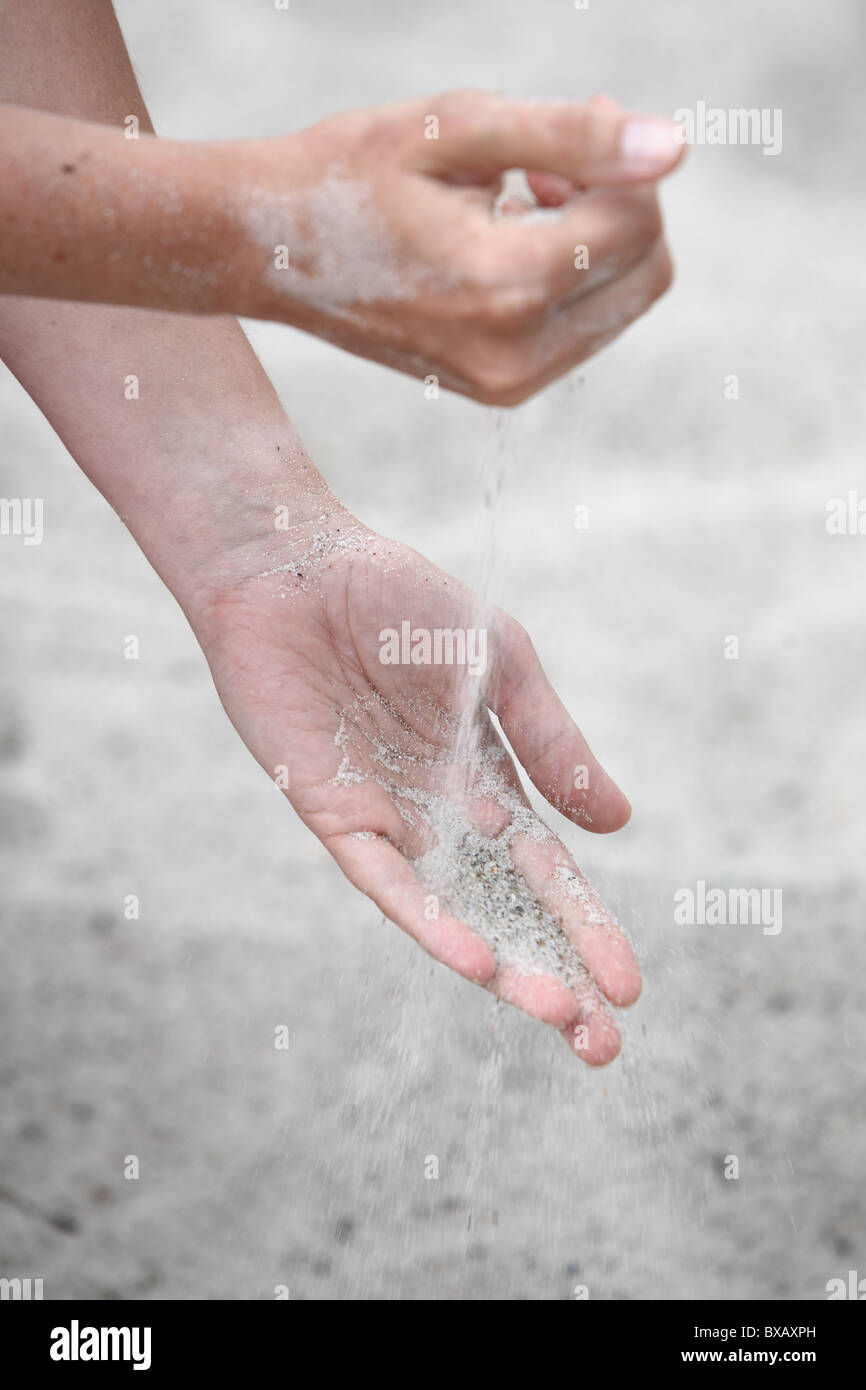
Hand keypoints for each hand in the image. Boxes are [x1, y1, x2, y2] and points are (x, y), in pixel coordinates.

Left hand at [192, 513, 640, 1064]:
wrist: (298, 566)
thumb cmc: (401, 601)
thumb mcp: (502, 664)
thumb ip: (550, 741)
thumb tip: (617, 824)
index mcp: (489, 780)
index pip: (547, 873)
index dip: (587, 927)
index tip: (629, 986)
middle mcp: (441, 815)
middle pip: (505, 914)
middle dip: (554, 977)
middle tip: (601, 1047)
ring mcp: (389, 820)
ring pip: (452, 913)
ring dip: (502, 967)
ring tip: (554, 1016)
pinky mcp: (334, 815)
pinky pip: (385, 881)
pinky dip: (429, 920)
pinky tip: (475, 960)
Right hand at [239, 91, 683, 402]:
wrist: (267, 251)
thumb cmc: (352, 172)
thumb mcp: (457, 127)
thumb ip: (572, 135)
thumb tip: (673, 149)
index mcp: (505, 285)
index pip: (637, 220)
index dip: (618, 161)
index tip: (559, 134)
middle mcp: (516, 353)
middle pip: (649, 272)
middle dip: (621, 205)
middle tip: (546, 169)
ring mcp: (508, 383)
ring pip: (624, 302)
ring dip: (596, 241)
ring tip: (519, 202)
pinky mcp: (501, 390)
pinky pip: (584, 329)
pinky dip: (569, 278)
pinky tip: (509, 241)